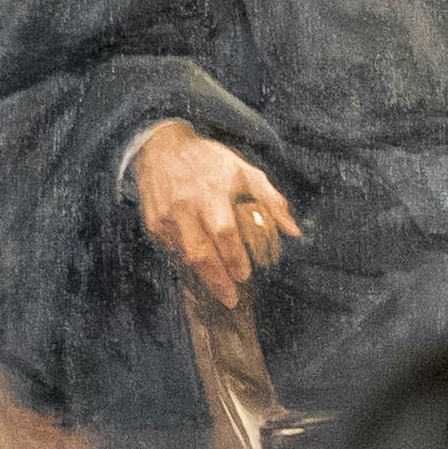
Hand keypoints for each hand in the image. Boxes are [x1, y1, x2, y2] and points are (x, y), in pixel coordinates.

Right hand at [133, 120, 302, 307]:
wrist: (163, 149)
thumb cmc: (211, 162)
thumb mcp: (246, 172)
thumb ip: (272, 201)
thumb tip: (294, 232)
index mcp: (212, 193)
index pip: (223, 232)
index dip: (234, 257)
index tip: (245, 275)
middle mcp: (185, 208)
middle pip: (200, 253)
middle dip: (216, 281)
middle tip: (230, 299)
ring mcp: (166, 218)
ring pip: (183, 256)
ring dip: (201, 276)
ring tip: (218, 291)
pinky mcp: (153, 225)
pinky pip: (171, 252)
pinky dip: (186, 265)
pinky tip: (200, 273)